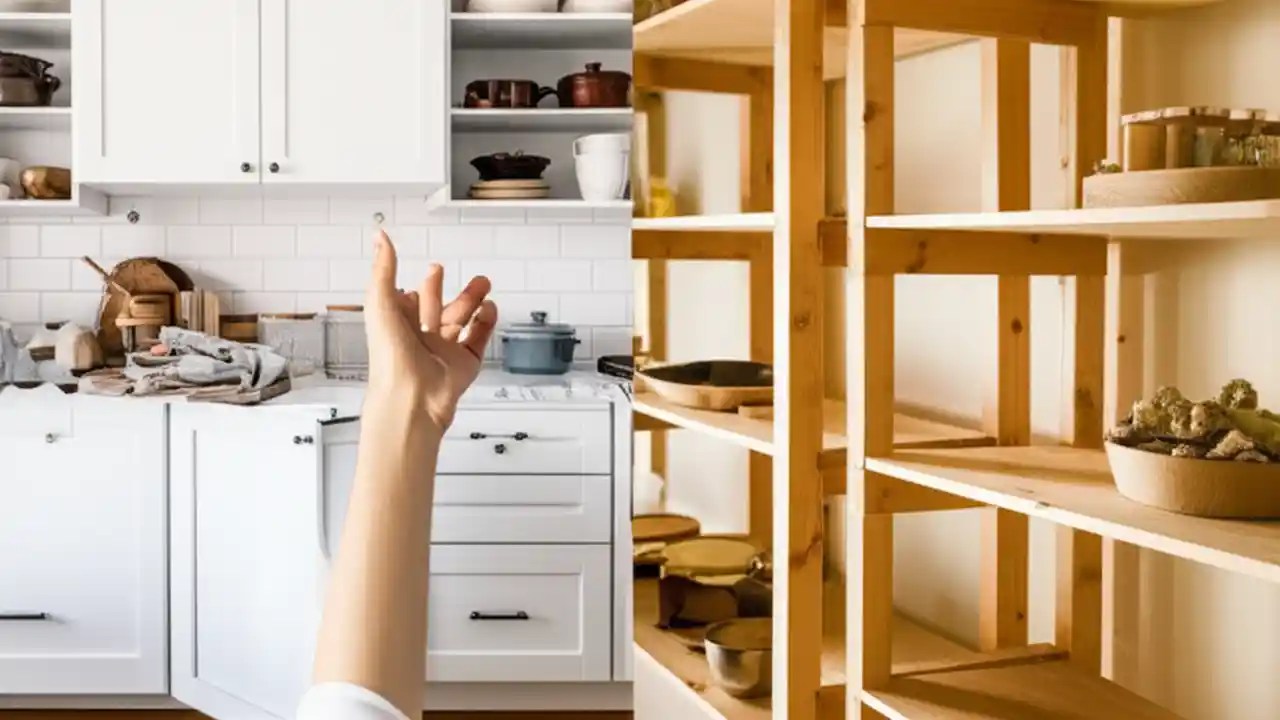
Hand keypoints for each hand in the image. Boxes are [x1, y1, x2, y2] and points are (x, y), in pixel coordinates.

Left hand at [364, 230, 497, 431]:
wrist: (411, 398)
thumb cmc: (390, 359)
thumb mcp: (380, 304)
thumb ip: (383, 270)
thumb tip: (381, 238)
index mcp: (397, 326)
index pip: (405, 303)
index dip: (414, 288)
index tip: (422, 272)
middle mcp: (419, 338)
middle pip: (434, 308)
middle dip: (441, 287)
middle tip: (447, 270)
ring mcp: (442, 351)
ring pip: (460, 321)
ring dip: (471, 300)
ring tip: (483, 283)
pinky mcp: (464, 364)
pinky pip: (478, 339)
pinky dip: (486, 322)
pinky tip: (490, 308)